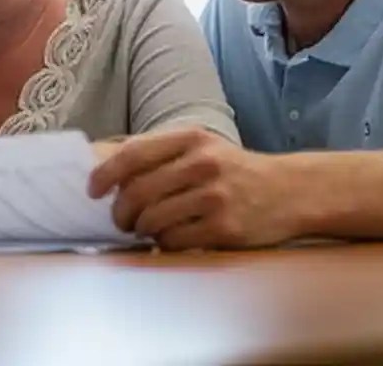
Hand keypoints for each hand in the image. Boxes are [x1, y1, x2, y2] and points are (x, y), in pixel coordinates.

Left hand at [88, 129, 294, 250]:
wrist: (290, 191)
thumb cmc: (234, 170)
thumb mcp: (202, 147)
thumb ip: (160, 152)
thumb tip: (104, 162)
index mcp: (192, 139)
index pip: (133, 154)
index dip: (105, 174)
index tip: (92, 190)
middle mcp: (203, 164)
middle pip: (137, 192)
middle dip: (120, 212)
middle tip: (120, 221)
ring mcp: (215, 196)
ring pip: (152, 220)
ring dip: (142, 230)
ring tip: (147, 229)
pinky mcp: (224, 228)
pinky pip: (174, 241)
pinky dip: (164, 243)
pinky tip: (171, 238)